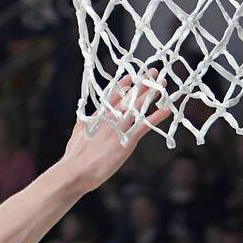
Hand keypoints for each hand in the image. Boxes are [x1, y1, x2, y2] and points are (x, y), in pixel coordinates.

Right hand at [61, 73, 171, 190]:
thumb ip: (84, 124)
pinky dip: (156, 117)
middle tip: (153, 72)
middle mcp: (110, 118)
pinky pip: (145, 125)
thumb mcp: (78, 134)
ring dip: (152, 94)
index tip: (131, 77)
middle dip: (142, 84)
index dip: (123, 85)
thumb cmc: (75, 157)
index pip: (113, 96)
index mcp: (99, 116)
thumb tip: (83, 119)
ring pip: (139, 107)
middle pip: (129, 96)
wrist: (76, 170)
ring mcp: (119, 128)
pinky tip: (167, 109)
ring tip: (163, 83)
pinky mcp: (126, 141)